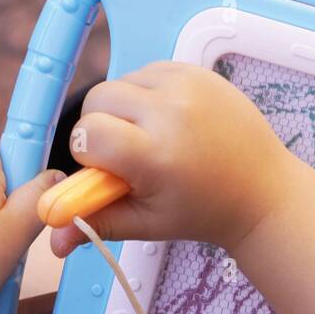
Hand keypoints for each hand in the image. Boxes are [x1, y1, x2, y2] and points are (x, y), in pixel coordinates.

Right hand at [49, 62, 299, 258]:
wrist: (262, 190)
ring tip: (153, 139)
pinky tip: (168, 122)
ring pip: (120, 82)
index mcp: (156, 155)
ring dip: (124, 109)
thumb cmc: (203, 211)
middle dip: (101, 127)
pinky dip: (146, 94)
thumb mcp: (148, 224)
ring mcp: (186, 86)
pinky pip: (145, 71)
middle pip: (96, 100)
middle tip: (130, 156)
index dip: (89, 155)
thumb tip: (53, 243)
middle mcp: (171, 112)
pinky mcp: (195, 70)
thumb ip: (96, 224)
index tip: (111, 170)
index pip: (87, 135)